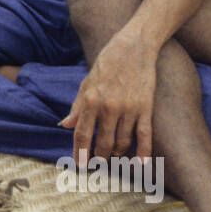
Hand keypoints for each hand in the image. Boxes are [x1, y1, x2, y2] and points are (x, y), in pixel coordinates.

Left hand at [61, 34, 157, 160]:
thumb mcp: (87, 83)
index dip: (80, 152)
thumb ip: (77, 106)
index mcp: (91, 100)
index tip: (79, 164)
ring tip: (114, 156)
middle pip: (103, 143)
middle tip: (98, 162)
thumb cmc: (107, 64)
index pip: (82, 134)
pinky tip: (142, 164)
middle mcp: (108, 107)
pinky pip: (145, 135)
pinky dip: (144, 152)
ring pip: (123, 142)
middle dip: (99, 156)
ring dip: (118, 154)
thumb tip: (64, 125)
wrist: (133, 47)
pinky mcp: (145, 107)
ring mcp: (128, 108)